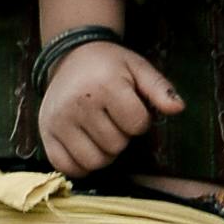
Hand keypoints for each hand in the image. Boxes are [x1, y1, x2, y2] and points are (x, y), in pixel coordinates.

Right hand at [38, 30, 184, 178]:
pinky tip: (85, 146)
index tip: (130, 107)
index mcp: (105, 85)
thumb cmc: (111, 66)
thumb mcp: (139, 68)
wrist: (72, 56)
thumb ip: (160, 89)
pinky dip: (80, 165)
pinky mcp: (45, 133)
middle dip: (121, 136)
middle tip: (113, 118)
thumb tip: (178, 109)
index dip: (140, 120)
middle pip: (116, 146)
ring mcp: (59, 120)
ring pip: (94, 161)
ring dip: (104, 153)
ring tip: (101, 132)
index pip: (137, 125)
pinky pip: (67, 167)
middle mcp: (78, 104)